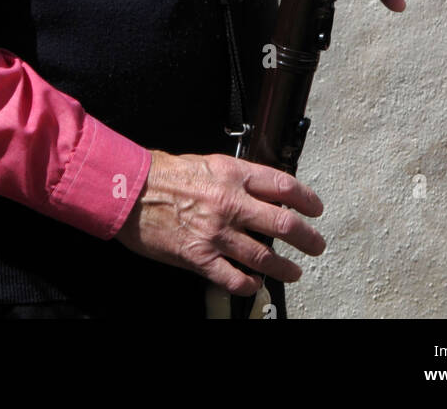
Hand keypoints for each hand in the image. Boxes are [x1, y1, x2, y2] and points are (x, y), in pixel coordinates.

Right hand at [115, 149, 324, 295]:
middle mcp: (231, 204)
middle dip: (307, 238)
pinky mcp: (200, 257)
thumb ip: (236, 177)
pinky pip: (233, 278)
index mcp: (233, 175)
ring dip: (285, 267)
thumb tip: (262, 189)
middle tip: (316, 244)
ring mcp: (217, 233)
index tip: (315, 208)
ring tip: (294, 271)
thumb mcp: (207, 162)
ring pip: (265, 256)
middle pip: (284, 224)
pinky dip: (249, 285)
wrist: (131, 190)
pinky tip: (255, 285)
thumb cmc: (163, 174)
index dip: (306, 199)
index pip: (283, 186)